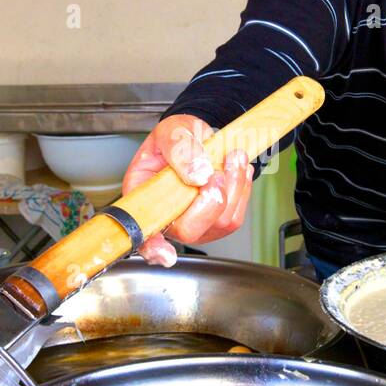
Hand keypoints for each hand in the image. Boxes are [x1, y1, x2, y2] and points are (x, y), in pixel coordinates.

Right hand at [121, 114, 254, 266]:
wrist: (197, 136)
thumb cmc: (176, 137)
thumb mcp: (171, 131)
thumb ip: (180, 149)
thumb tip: (197, 173)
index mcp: (145, 197)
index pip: (143, 233)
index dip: (153, 247)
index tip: (165, 254)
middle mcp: (168, 216)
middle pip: (188, 230)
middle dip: (210, 202)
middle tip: (216, 172)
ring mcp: (193, 222)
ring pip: (219, 222)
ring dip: (233, 187)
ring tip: (233, 157)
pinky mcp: (216, 221)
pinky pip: (235, 216)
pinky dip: (242, 189)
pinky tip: (237, 169)